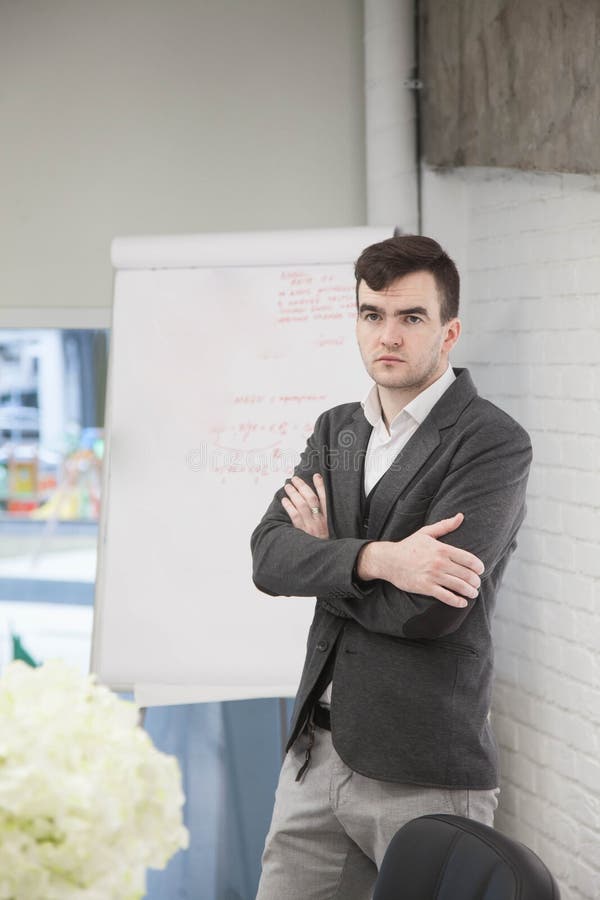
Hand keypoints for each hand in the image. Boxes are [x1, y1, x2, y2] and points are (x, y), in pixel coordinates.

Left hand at [280, 474, 328, 538]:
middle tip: (295, 478)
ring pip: (301, 505)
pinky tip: (285, 500)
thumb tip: (315, 503)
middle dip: (302, 487)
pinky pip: (295, 516)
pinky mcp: (302, 532)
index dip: (321, 486)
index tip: (316, 476)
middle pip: (311, 499)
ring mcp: (311, 526)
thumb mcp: (329, 529)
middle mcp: (320, 521)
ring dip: (294, 494)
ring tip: (288, 486)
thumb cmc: (324, 543)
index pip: (325, 499)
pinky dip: (289, 506)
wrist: (323, 559)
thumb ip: (323, 517)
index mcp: (328, 519)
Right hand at [356, 513, 483, 607]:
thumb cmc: (408, 546)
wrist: (388, 560)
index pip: (468, 559)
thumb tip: (460, 516)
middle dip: (475, 581)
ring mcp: (432, 575)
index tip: (481, 570)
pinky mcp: (425, 587)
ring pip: (458, 586)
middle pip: (466, 574)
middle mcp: (439, 562)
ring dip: (470, 591)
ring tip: (473, 593)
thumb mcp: (426, 533)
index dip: (478, 566)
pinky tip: (462, 603)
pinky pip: (446, 597)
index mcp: (441, 548)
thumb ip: (445, 525)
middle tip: (477, 584)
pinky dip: (457, 602)